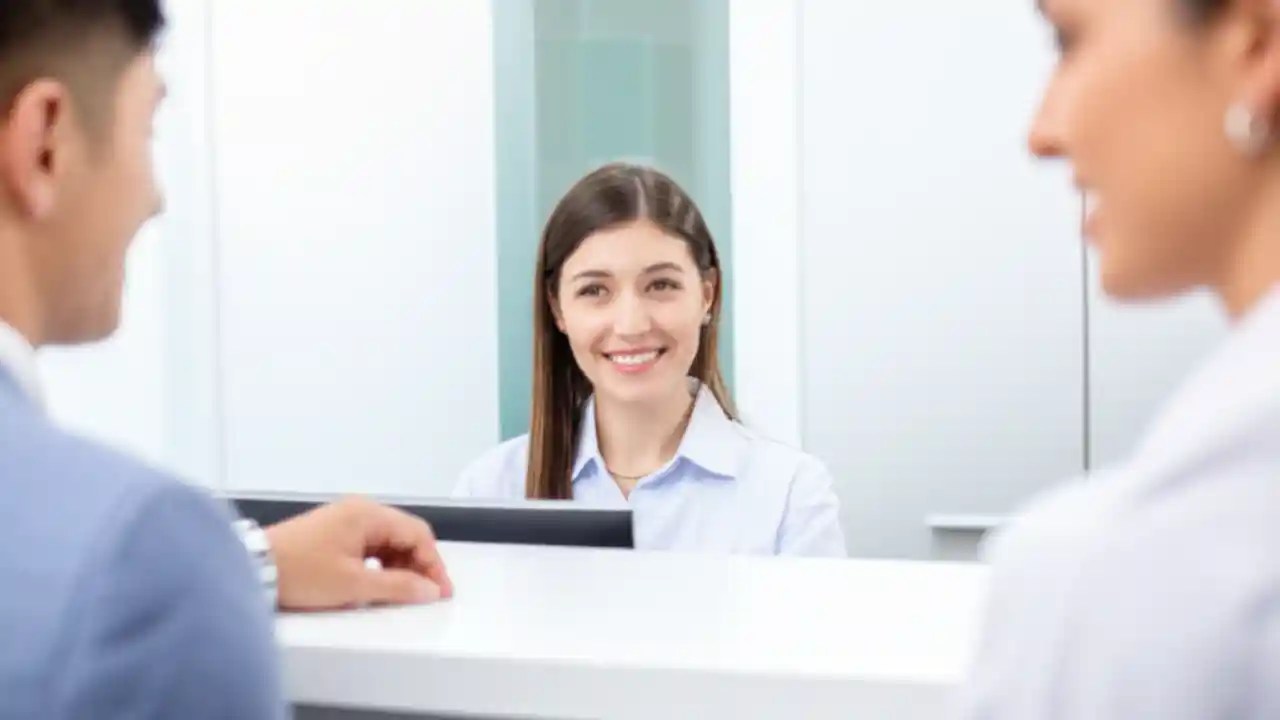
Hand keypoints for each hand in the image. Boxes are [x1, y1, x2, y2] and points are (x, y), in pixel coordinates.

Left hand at [265, 496, 453, 609]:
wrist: (252, 568)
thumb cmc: (298, 571)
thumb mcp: (353, 584)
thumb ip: (396, 586)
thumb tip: (428, 589)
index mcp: (368, 514)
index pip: (417, 534)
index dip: (433, 564)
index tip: (439, 591)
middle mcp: (359, 511)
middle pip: (404, 535)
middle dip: (418, 565)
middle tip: (424, 595)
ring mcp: (345, 520)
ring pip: (387, 542)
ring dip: (399, 566)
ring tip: (400, 593)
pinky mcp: (333, 533)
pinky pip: (369, 546)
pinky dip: (380, 565)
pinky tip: (376, 584)